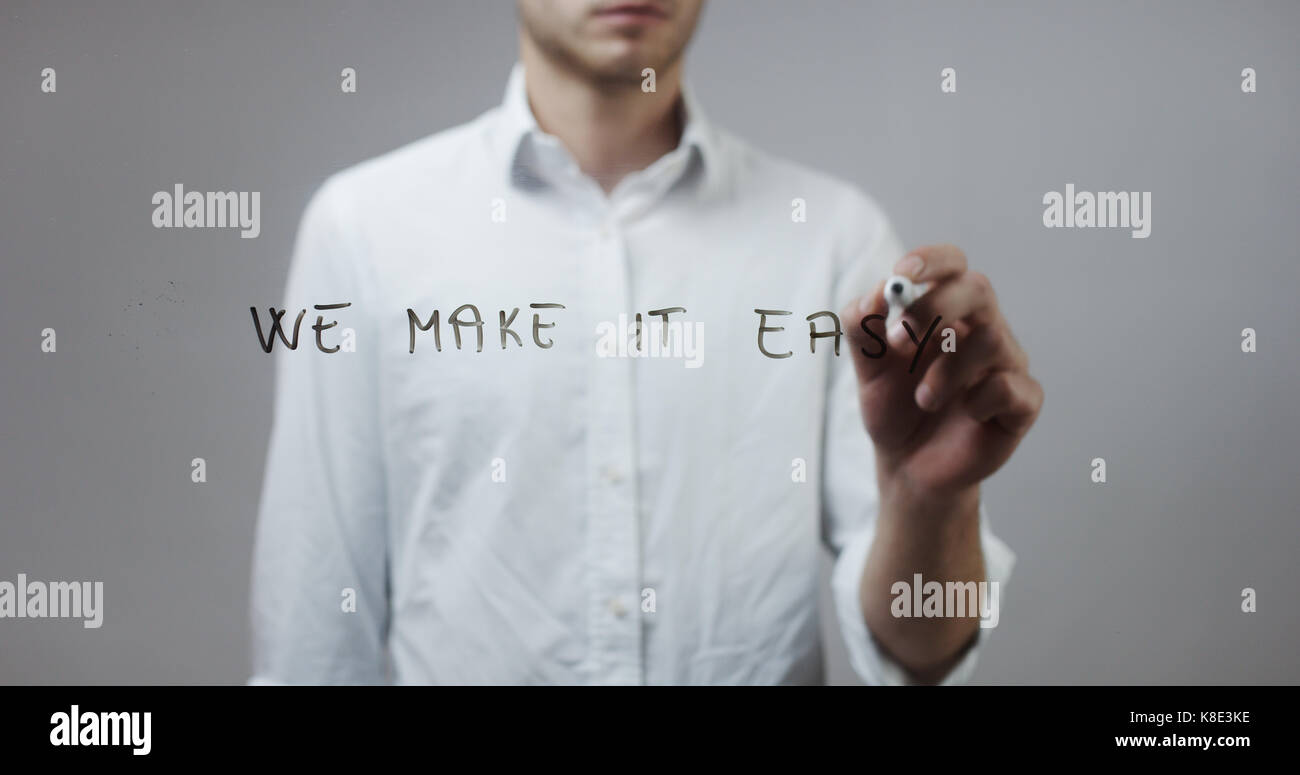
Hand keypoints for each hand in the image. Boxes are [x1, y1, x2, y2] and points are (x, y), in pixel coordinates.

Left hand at [843, 244, 1042, 500]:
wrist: (908, 466)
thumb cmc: (894, 408)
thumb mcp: (867, 368)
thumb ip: (862, 329)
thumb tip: (873, 296)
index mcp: (947, 311)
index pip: (952, 265)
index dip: (931, 261)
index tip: (902, 275)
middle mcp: (982, 328)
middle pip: (977, 288)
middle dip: (935, 307)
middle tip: (899, 339)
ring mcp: (1007, 363)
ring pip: (991, 338)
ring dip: (946, 370)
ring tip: (924, 399)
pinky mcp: (1022, 402)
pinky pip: (1009, 386)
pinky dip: (977, 400)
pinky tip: (964, 414)